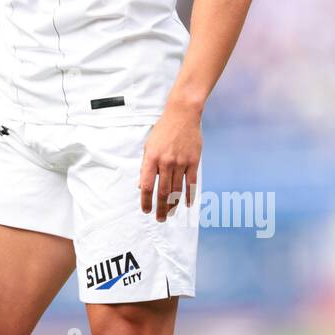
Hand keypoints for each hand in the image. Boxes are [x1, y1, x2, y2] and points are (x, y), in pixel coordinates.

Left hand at [139, 106, 201, 221]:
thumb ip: (146, 167)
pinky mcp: (193, 161)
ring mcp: (181, 162)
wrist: (182, 115)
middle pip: (162, 191)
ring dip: (173, 204)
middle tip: (159, 219)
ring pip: (176, 189)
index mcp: (152, 158)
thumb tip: (141, 186)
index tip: (146, 210)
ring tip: (170, 214)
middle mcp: (166, 162)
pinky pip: (191, 183)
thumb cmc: (163, 130)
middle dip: (160, 208)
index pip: (147, 185)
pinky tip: (188, 205)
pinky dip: (190, 195)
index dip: (146, 200)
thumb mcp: (149, 146)